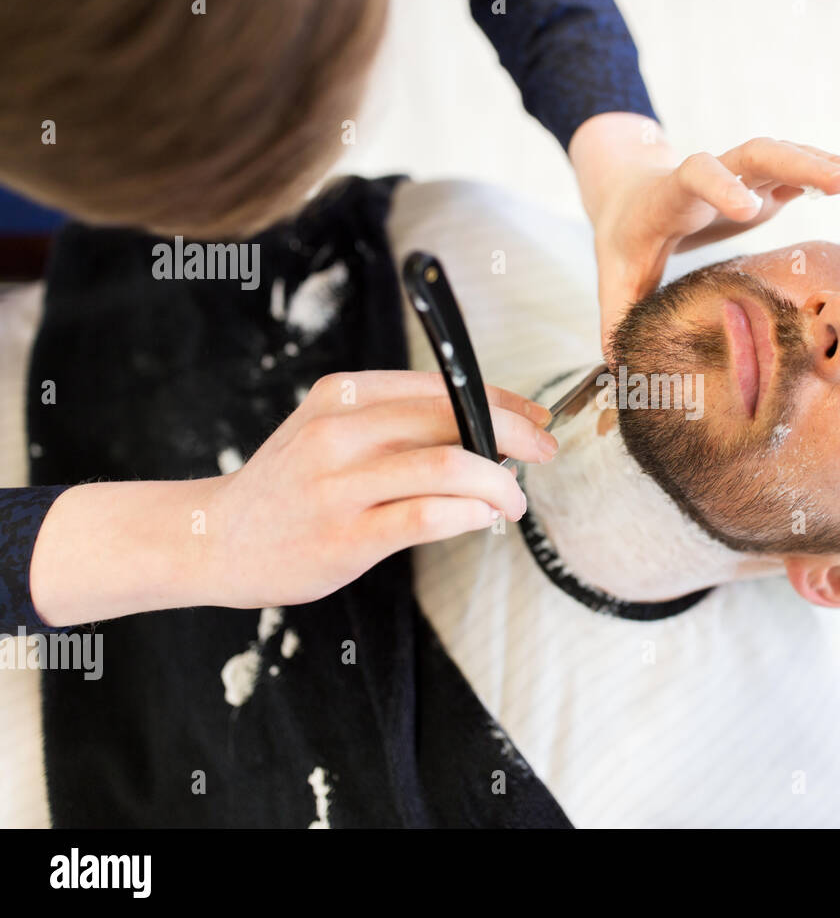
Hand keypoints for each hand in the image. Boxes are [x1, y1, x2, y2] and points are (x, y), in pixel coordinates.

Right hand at [30, 370, 557, 625]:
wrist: (213, 539)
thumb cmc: (291, 487)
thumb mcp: (331, 431)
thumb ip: (396, 424)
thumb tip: (488, 428)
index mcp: (344, 394)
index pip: (443, 386)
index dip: (502, 401)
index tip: (535, 421)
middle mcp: (341, 430)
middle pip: (453, 416)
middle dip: (514, 435)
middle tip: (541, 456)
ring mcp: (341, 484)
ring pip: (449, 465)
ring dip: (499, 483)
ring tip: (512, 501)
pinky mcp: (346, 535)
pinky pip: (428, 516)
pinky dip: (471, 514)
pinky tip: (483, 519)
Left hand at [569, 115, 839, 363]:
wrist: (629, 191)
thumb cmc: (625, 240)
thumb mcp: (614, 276)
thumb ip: (616, 316)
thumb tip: (618, 368)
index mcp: (670, 197)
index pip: (695, 177)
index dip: (720, 188)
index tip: (749, 210)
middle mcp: (708, 176)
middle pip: (753, 154)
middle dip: (795, 164)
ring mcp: (737, 175)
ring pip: (779, 156)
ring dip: (818, 164)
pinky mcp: (757, 183)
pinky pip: (793, 169)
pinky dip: (823, 170)